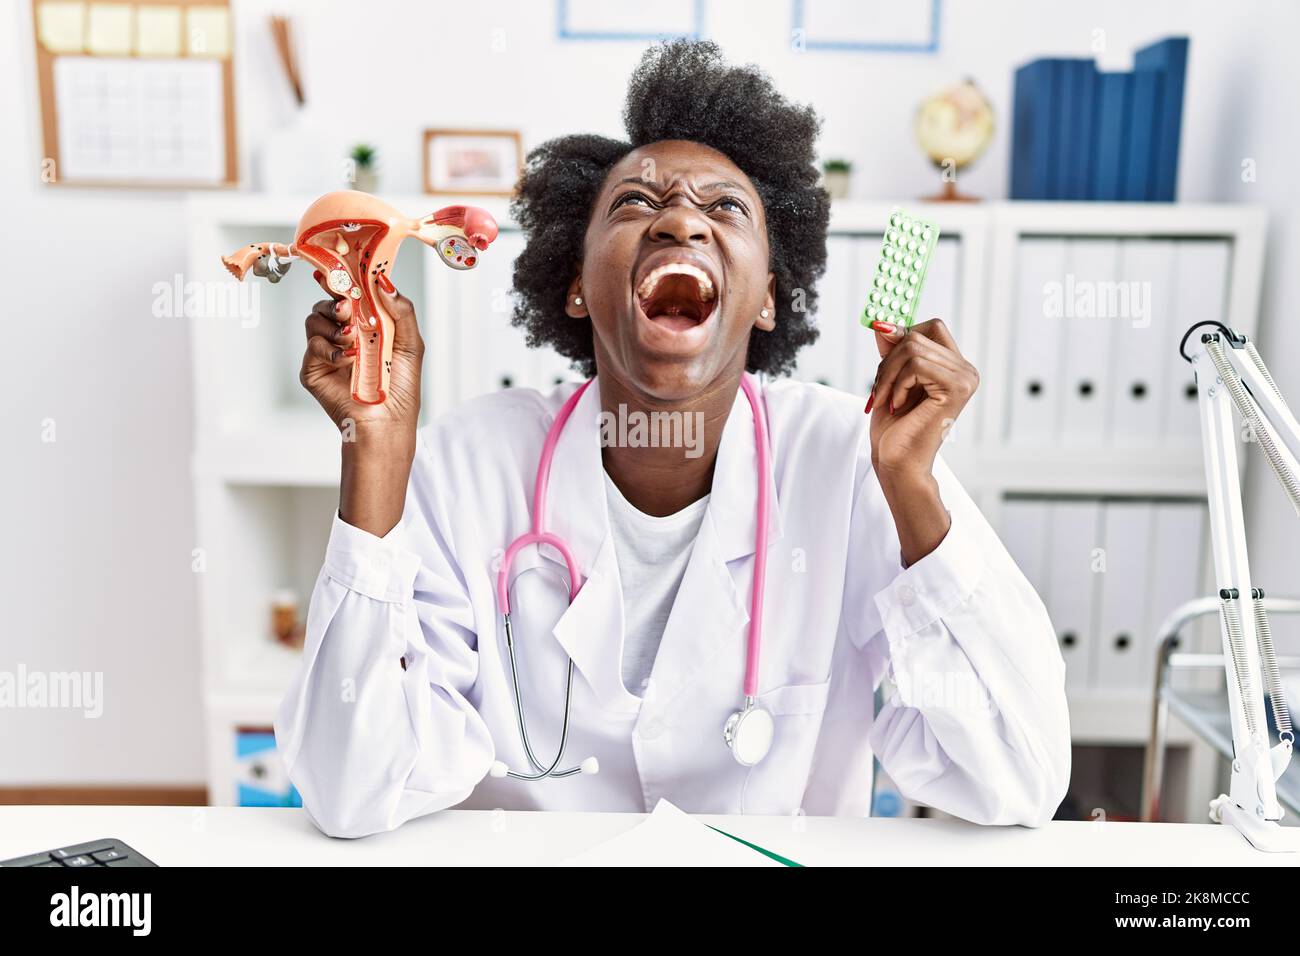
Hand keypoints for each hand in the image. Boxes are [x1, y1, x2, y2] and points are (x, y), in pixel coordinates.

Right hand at [300, 272, 423, 436]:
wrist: (387, 422)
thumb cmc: (401, 388)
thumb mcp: (410, 344)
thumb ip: (401, 310)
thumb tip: (384, 283)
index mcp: (365, 326)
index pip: (349, 296)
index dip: (344, 282)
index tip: (343, 272)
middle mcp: (344, 337)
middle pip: (326, 304)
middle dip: (334, 301)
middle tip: (346, 309)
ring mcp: (327, 353)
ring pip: (313, 320)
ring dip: (333, 325)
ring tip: (352, 339)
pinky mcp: (314, 370)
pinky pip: (312, 347)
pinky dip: (330, 351)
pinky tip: (347, 361)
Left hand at [867, 318, 977, 481]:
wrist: (898, 462)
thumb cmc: (895, 428)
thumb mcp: (890, 378)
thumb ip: (892, 350)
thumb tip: (883, 322)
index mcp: (954, 367)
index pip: (932, 327)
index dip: (904, 333)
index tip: (883, 348)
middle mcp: (965, 371)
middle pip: (918, 335)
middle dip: (888, 360)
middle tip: (879, 389)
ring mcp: (964, 378)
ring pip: (913, 348)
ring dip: (888, 374)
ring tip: (886, 398)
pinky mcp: (956, 387)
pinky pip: (915, 364)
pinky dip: (897, 383)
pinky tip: (897, 404)